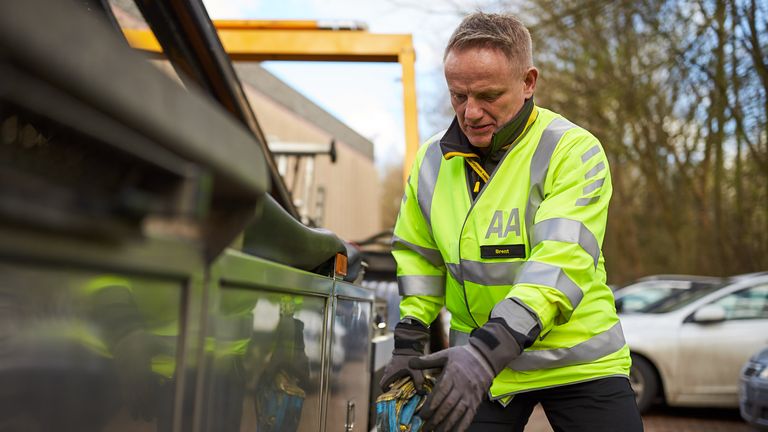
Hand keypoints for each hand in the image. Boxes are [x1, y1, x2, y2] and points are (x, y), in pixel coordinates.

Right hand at [379, 318, 429, 390]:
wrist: (409, 345)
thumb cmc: (410, 358)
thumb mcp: (416, 372)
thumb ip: (418, 383)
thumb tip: (422, 393)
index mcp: (390, 373)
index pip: (382, 385)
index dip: (386, 391)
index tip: (393, 394)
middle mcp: (388, 370)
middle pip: (386, 382)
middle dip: (392, 387)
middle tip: (400, 391)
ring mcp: (390, 365)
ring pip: (389, 376)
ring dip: (395, 381)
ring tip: (404, 384)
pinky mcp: (394, 362)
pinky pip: (393, 371)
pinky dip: (397, 375)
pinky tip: (406, 376)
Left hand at [409, 320, 523, 431]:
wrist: (485, 358)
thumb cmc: (463, 356)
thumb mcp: (445, 354)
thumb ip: (428, 360)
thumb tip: (410, 363)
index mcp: (452, 374)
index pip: (441, 392)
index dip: (432, 404)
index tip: (422, 414)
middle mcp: (461, 386)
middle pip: (448, 405)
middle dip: (436, 418)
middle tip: (425, 427)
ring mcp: (470, 396)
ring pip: (457, 413)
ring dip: (446, 425)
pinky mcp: (476, 402)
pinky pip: (469, 417)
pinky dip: (461, 427)